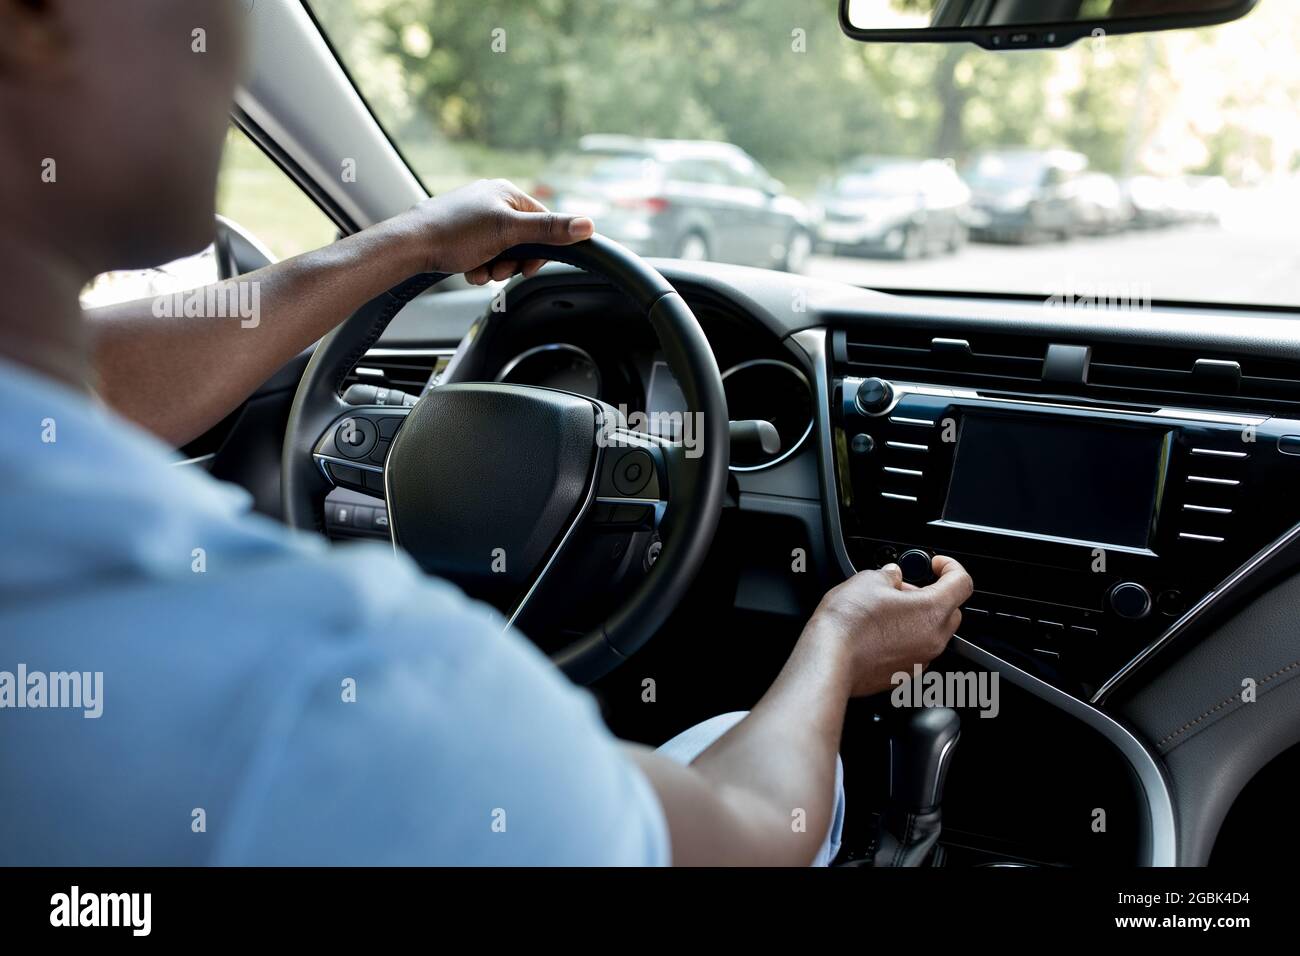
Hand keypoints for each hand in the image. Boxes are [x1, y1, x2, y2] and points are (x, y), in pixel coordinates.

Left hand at [390, 179, 594, 283]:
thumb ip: (549, 230)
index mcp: (507, 192)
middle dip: (513, 261)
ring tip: (480, 268)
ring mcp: (477, 219)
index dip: (540, 249)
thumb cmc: (454, 232)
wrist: (411, 245)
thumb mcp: (509, 232)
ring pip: (504, 253)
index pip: (544, 222)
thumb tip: (588, 225)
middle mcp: (493, 202)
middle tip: (499, 267)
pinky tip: (467, 268)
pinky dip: (479, 268)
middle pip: (524, 241)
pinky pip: (485, 257)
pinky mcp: (463, 236)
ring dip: (495, 268)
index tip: (528, 265)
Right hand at [804, 555, 972, 696]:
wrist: (829, 661)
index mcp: (932, 610)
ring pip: (932, 633)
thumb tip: (893, 576)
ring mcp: (921, 660)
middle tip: (903, 588)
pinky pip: (915, 651)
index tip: (937, 564)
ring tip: (886, 610)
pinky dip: (905, 639)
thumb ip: (890, 575)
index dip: (951, 567)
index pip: (962, 582)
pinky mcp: (904, 675)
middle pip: (950, 611)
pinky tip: (879, 632)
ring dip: (917, 619)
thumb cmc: (847, 624)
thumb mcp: (867, 580)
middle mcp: (934, 638)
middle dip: (932, 595)